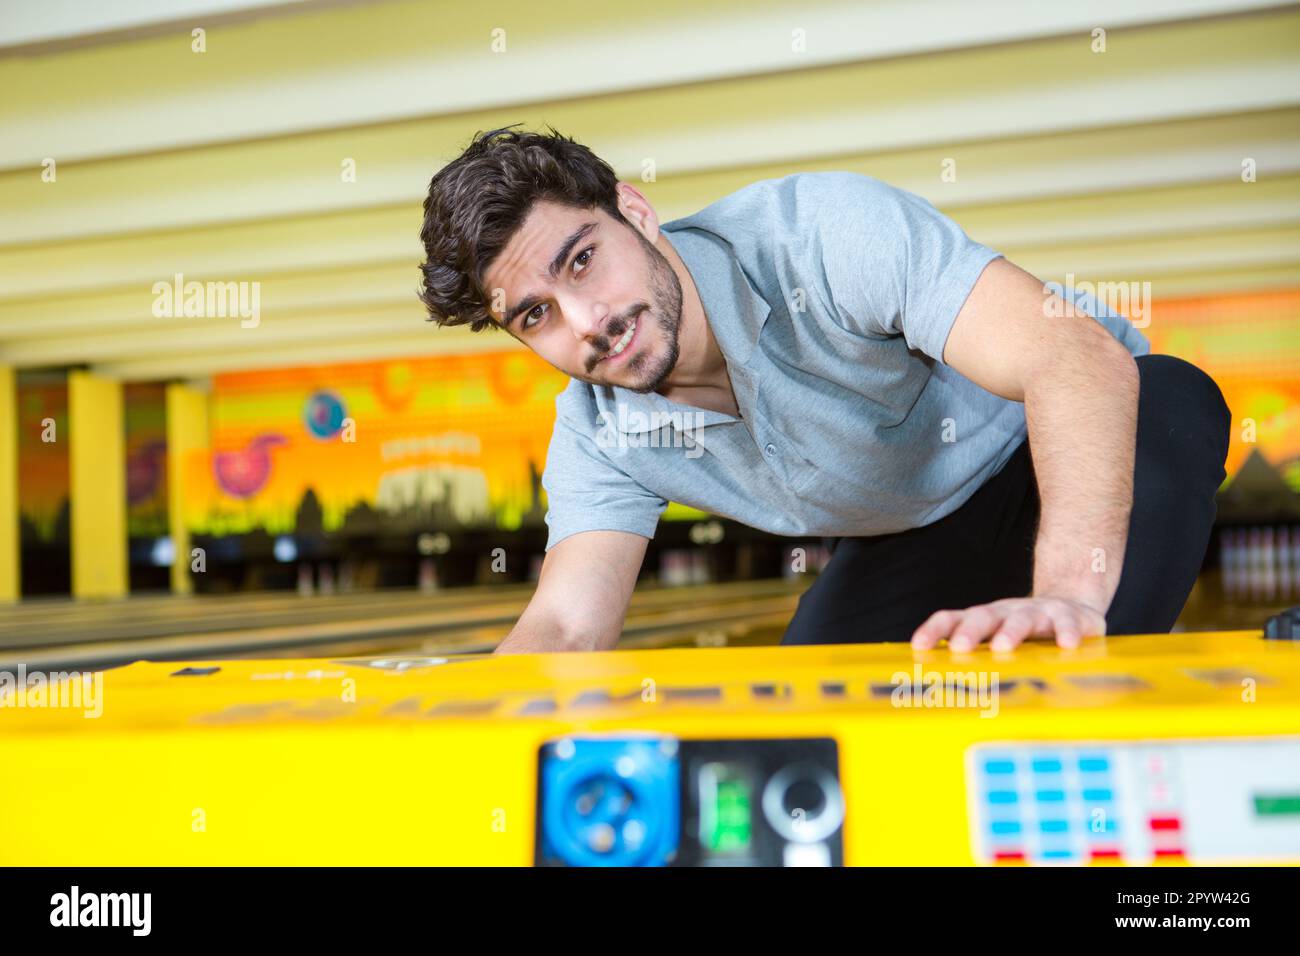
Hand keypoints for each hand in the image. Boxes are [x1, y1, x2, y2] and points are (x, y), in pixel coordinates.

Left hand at [910, 596, 1106, 651]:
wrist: (1073, 605)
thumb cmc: (1026, 633)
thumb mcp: (998, 640)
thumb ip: (977, 659)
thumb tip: (942, 691)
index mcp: (985, 619)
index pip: (952, 619)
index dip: (934, 630)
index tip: (919, 646)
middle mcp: (1007, 612)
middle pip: (984, 616)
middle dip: (969, 631)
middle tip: (959, 647)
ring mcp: (1038, 612)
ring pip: (1022, 618)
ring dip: (1010, 631)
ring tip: (1002, 647)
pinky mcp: (1070, 616)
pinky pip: (1067, 623)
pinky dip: (1067, 632)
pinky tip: (1066, 645)